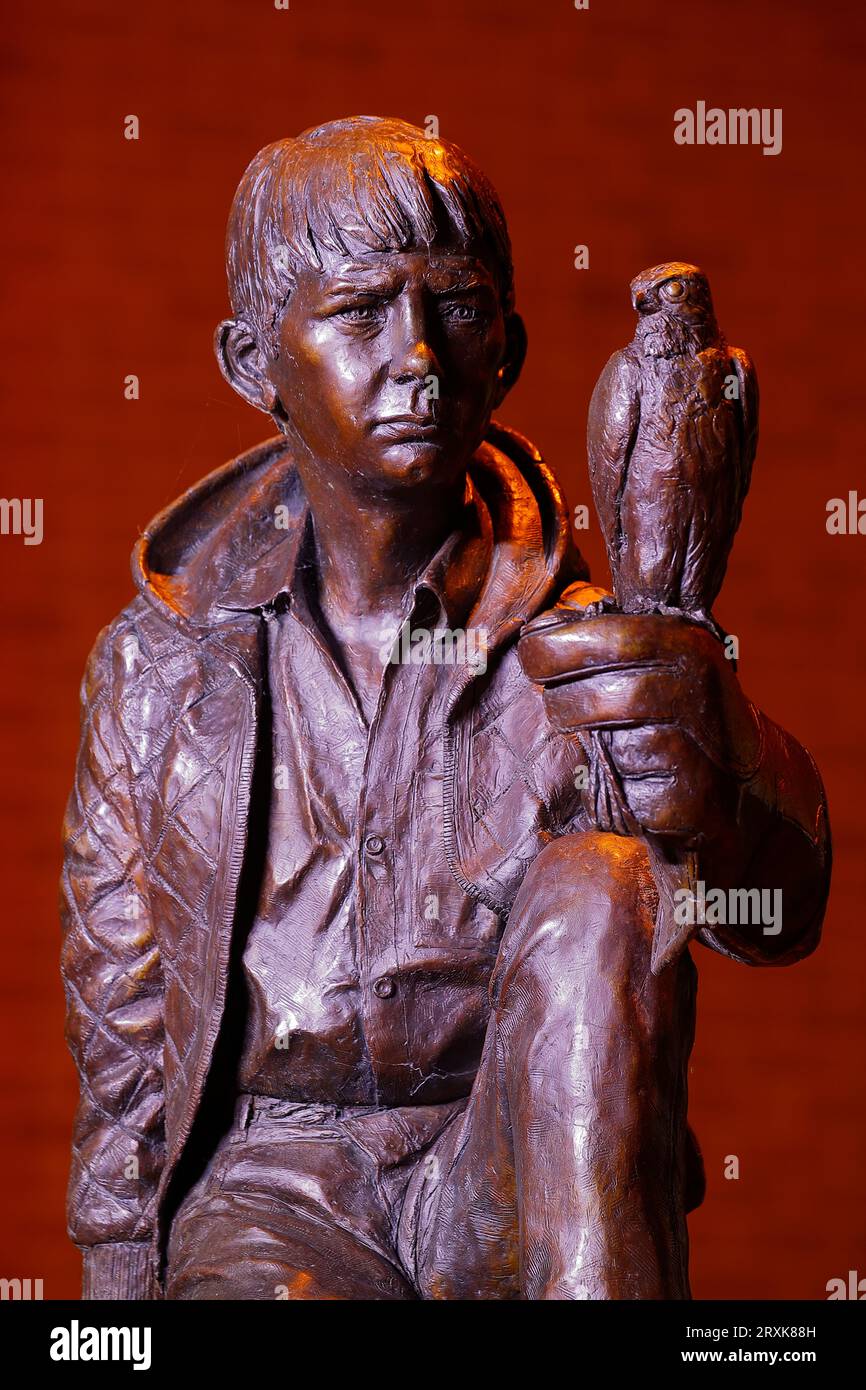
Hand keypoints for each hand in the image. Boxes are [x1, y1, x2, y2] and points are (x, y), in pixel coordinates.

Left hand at [519, 585, 761, 839]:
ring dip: (600, 752)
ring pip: (619, 747)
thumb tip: (539, 629)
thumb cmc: (671, 719)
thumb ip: (601, 641)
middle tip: (559, 709)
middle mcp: (702, 687)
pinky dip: (621, 796)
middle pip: (606, 695)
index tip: (533, 658)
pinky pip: (632, 797)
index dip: (556, 647)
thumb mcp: (650, 663)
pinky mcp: (696, 801)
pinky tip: (637, 786)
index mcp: (686, 642)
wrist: (739, 788)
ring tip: (607, 745)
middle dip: (565, 704)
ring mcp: (705, 746)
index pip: (612, 637)